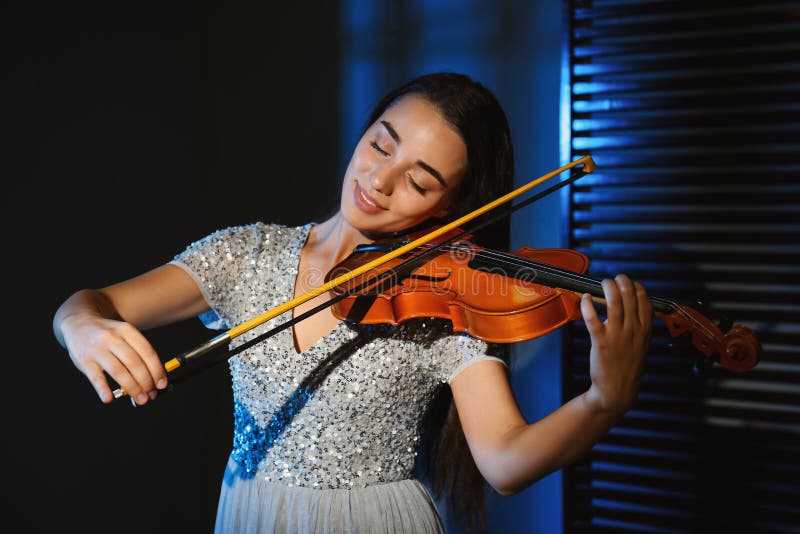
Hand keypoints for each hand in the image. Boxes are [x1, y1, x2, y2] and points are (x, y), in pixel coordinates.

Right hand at [60, 313, 166, 404]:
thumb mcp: (123, 334)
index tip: (161, 383)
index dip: (157, 370)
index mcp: (126, 330)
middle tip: (151, 394)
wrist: (77, 323)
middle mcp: (112, 338)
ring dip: (132, 388)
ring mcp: (97, 349)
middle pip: (134, 363)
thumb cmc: (107, 335)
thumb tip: (153, 377)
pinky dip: (103, 389)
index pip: (147, 352)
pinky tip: (109, 398)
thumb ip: (136, 352)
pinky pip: (95, 377)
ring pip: (119, 371)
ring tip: (140, 399)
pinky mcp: (84, 360)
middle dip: (146, 382)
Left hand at [581, 274, 652, 413]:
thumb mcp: (641, 346)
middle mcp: (633, 330)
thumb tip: (631, 309)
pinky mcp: (601, 342)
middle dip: (622, 282)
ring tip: (603, 282)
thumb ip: (638, 327)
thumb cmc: (628, 368)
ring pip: (614, 303)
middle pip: (629, 296)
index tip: (630, 282)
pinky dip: (588, 305)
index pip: (645, 300)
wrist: (618, 391)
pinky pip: (593, 318)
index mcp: (644, 330)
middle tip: (615, 278)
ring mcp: (617, 335)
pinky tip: (585, 298)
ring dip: (608, 287)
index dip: (637, 287)